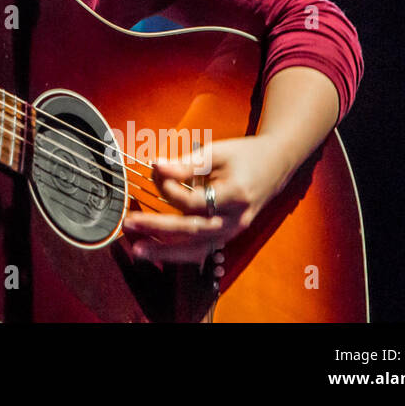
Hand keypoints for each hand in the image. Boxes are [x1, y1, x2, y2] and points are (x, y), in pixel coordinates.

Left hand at [120, 134, 296, 266]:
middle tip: (129, 223)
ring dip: (165, 251)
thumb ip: (186, 164)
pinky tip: (155, 251)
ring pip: (196, 250)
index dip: (170, 189)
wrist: (275, 166)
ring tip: (137, 249)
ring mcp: (232, 232)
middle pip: (192, 231)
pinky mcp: (226, 237)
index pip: (195, 201)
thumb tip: (155, 166)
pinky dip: (177, 253)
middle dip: (158, 229)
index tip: (155, 170)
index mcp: (236, 195)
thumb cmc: (244, 155)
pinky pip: (200, 250)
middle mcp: (235, 220)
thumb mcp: (216, 152)